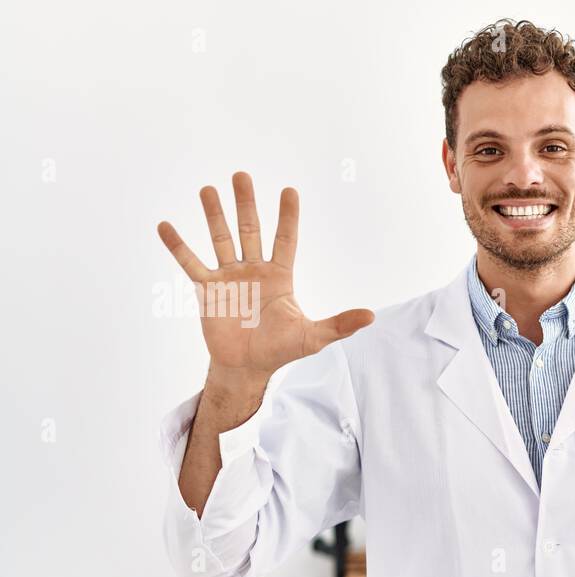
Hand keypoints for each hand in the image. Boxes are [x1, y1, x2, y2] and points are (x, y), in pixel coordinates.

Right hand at [157, 172, 372, 385]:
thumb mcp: (313, 337)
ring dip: (214, 215)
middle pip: (250, 230)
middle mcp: (254, 270)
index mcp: (280, 276)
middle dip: (246, 204)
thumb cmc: (281, 350)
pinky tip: (165, 225)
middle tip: (242, 175)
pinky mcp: (207, 290)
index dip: (288, 217)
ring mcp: (229, 277)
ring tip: (208, 189)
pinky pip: (191, 263)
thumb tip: (372, 316)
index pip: (285, 239)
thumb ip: (339, 324)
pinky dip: (178, 246)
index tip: (289, 191)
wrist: (247, 367)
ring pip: (221, 239)